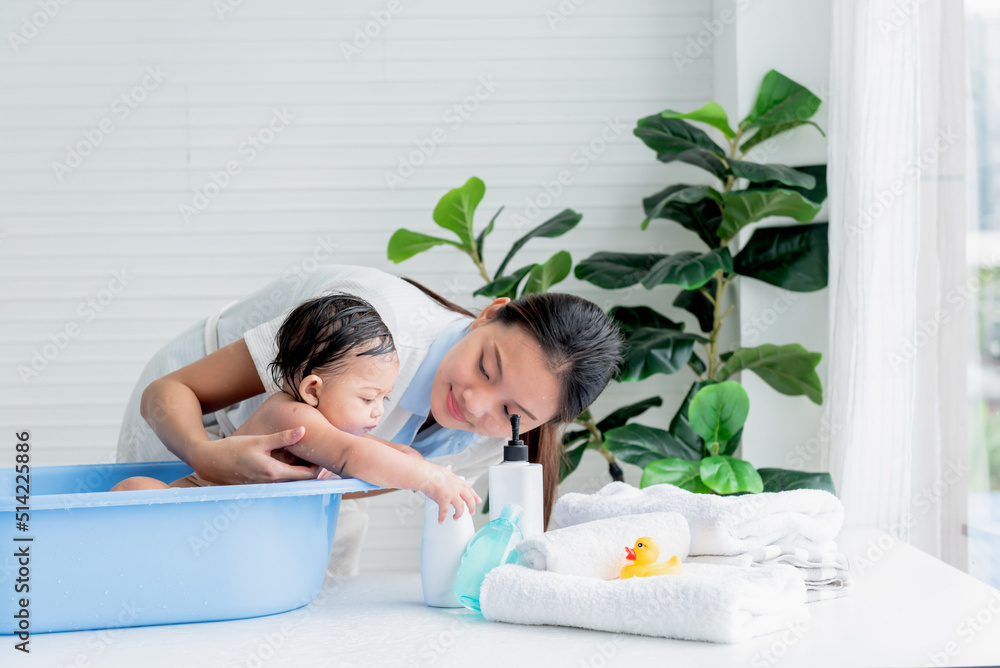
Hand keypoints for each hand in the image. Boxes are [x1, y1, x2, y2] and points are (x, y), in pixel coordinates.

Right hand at [193, 427, 318, 484]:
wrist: (208, 461)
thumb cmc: (232, 449)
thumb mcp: (259, 440)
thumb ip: (282, 437)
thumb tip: (303, 430)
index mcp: (274, 473)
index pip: (306, 476)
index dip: (318, 467)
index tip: (320, 455)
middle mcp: (270, 484)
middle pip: (300, 481)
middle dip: (310, 469)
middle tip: (315, 455)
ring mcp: (264, 487)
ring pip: (289, 482)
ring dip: (298, 472)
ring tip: (302, 457)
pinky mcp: (257, 487)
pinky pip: (278, 483)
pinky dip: (286, 474)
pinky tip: (284, 461)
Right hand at [421, 464, 481, 523]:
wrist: (423, 474)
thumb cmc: (431, 473)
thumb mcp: (443, 470)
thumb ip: (447, 471)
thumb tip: (449, 467)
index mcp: (457, 481)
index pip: (469, 489)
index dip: (474, 496)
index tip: (478, 501)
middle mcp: (457, 487)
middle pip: (469, 500)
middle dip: (472, 507)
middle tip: (472, 513)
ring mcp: (451, 494)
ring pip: (460, 507)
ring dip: (458, 514)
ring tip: (455, 518)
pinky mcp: (444, 499)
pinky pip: (444, 512)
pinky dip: (442, 517)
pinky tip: (440, 521)